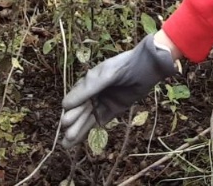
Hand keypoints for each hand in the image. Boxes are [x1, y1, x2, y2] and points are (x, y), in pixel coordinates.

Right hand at [61, 33, 178, 146]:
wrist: (147, 67)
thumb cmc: (124, 66)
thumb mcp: (105, 75)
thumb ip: (87, 89)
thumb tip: (64, 105)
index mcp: (89, 81)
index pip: (76, 98)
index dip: (71, 110)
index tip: (65, 122)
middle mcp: (94, 92)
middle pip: (81, 110)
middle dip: (74, 123)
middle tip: (67, 136)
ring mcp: (104, 101)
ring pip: (88, 118)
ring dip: (78, 130)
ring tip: (67, 144)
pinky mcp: (113, 110)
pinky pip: (99, 121)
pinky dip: (89, 131)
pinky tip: (79, 141)